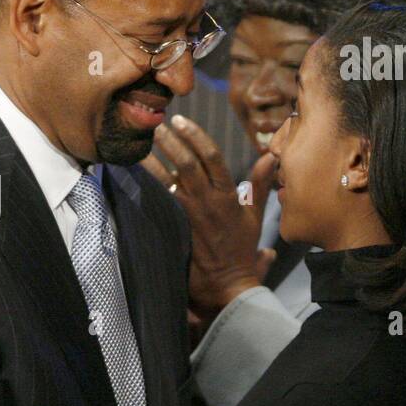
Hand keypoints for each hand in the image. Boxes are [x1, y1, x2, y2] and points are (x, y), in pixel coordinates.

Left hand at [145, 116, 276, 320]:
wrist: (227, 284)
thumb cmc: (241, 250)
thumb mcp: (255, 216)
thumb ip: (261, 184)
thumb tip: (271, 156)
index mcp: (229, 195)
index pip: (213, 157)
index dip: (196, 136)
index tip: (182, 121)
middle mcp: (208, 201)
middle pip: (188, 163)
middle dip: (171, 141)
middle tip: (156, 124)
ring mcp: (190, 215)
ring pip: (169, 180)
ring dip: (153, 160)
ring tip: (140, 143)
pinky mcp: (176, 227)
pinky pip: (159, 201)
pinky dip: (147, 185)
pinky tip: (134, 174)